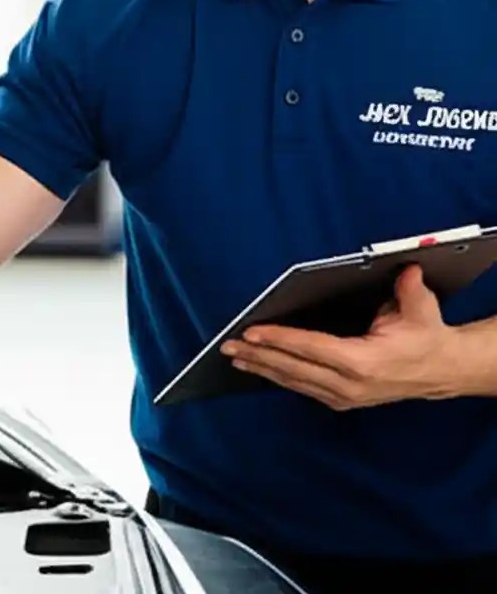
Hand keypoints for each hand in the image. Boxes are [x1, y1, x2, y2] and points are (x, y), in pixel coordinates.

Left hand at [221, 264, 464, 410]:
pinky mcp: (341, 401)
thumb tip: (406, 268)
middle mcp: (350, 385)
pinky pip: (301, 388)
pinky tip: (258, 367)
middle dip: (258, 355)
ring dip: (261, 368)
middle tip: (227, 346)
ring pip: (293, 382)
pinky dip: (277, 376)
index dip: (279, 339)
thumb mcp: (422, 309)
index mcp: (364, 363)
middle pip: (293, 368)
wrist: (441, 370)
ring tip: (234, 356)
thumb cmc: (426, 336)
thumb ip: (410, 289)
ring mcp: (345, 397)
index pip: (311, 348)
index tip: (251, 332)